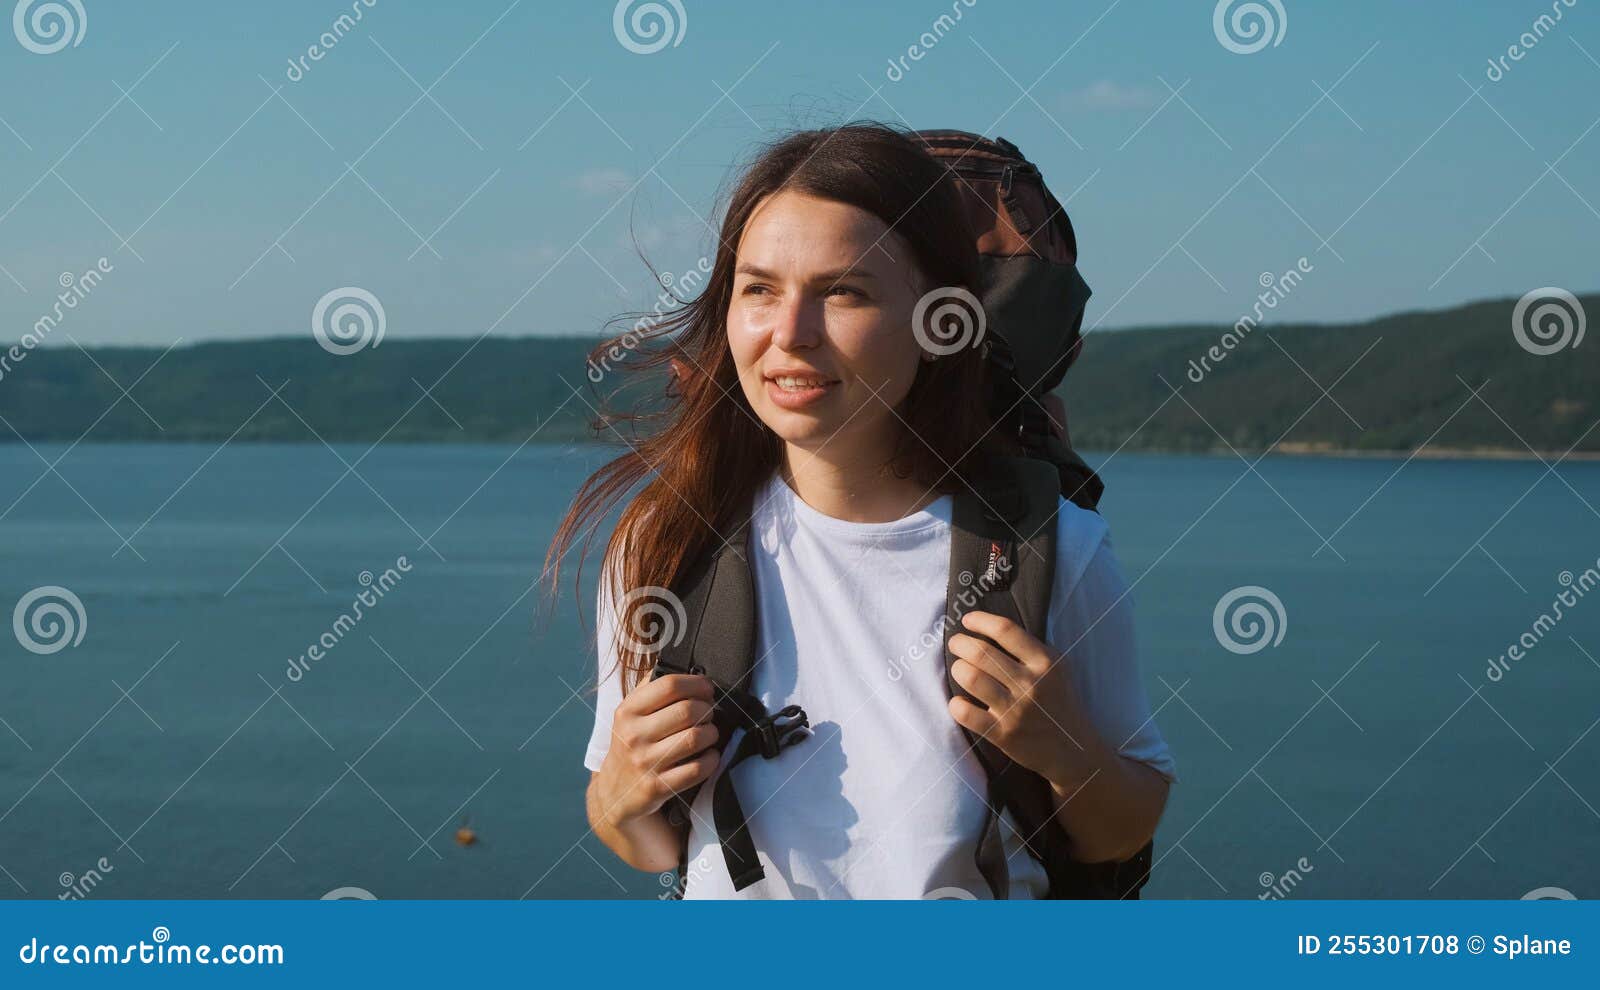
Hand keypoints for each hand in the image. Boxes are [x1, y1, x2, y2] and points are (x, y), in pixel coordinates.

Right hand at [594, 674, 719, 827]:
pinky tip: (708, 755)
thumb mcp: (631, 714)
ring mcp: (645, 763)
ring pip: (695, 738)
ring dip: (711, 733)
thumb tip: (686, 666)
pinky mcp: (658, 787)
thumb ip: (652, 688)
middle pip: (687, 711)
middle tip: (708, 714)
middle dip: (708, 709)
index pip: (670, 685)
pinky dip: (711, 759)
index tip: (706, 689)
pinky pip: (698, 769)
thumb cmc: (632, 743)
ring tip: (709, 733)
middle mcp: (633, 735)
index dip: (696, 683)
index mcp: (628, 711)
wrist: (615, 792)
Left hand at [946, 611, 1108, 788]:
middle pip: (981, 652)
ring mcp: (1017, 710)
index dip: (980, 620)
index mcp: (1045, 662)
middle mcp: (1031, 684)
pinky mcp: (1004, 735)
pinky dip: (956, 704)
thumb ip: (1030, 649)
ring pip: (971, 678)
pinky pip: (966, 713)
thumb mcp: (1056, 668)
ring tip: (959, 669)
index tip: (967, 620)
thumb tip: (988, 627)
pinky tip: (960, 701)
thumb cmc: (1058, 702)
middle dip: (960, 643)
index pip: (1005, 630)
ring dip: (958, 669)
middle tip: (956, 644)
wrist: (1073, 749)